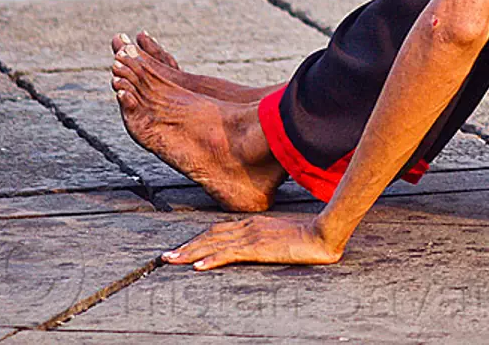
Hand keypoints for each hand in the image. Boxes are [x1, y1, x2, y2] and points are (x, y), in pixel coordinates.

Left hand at [162, 215, 342, 270]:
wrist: (323, 233)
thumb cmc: (309, 235)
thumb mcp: (284, 234)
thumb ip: (269, 237)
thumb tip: (260, 245)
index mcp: (253, 222)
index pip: (218, 229)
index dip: (198, 238)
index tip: (184, 247)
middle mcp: (248, 226)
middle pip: (209, 235)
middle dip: (186, 246)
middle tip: (166, 256)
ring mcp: (251, 236)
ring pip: (213, 244)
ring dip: (189, 253)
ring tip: (171, 261)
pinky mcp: (257, 247)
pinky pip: (228, 253)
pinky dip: (210, 259)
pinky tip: (198, 266)